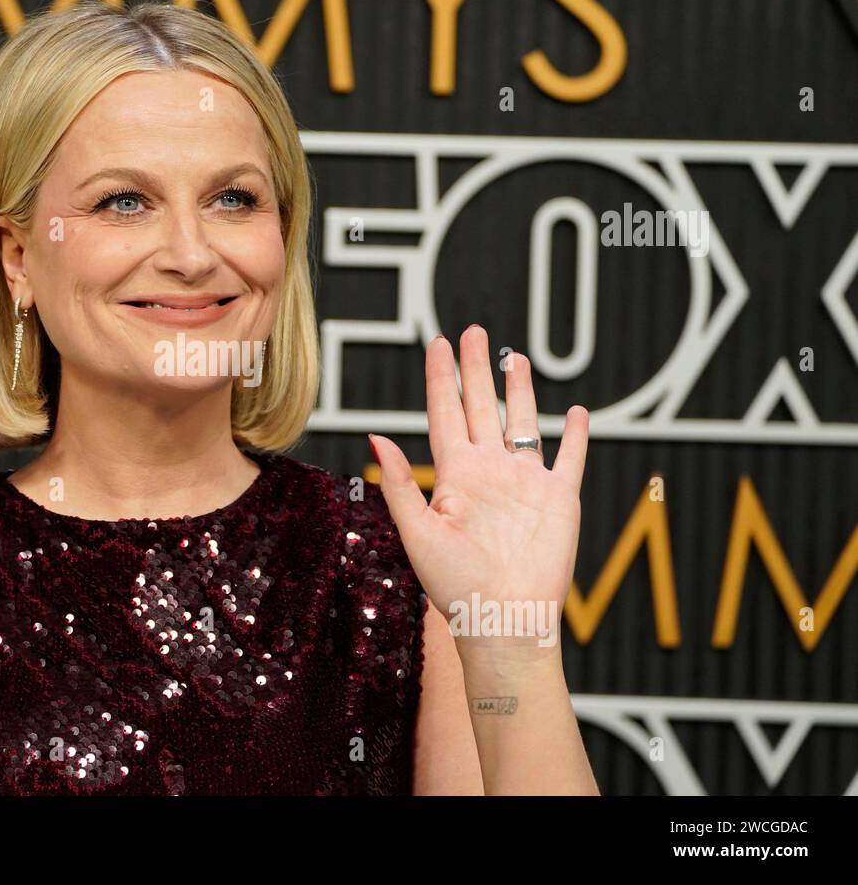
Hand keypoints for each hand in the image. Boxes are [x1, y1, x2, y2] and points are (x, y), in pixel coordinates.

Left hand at [369, 325, 588, 656]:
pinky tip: (575, 412)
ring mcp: (525, 482)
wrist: (503, 620)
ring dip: (521, 390)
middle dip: (477, 369)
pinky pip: (570, 458)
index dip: (441, 378)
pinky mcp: (560, 498)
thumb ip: (401, 484)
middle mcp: (489, 471)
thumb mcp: (418, 532)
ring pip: (523, 423)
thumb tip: (375, 435)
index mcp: (454, 475)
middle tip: (473, 331)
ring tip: (516, 357)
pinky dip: (576, 435)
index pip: (445, 413)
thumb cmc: (454, 586)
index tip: (437, 343)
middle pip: (482, 406)